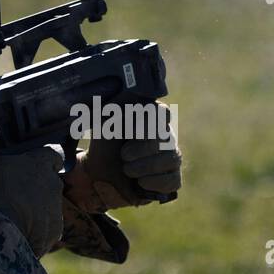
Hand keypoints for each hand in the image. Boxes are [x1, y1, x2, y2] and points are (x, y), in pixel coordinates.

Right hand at [0, 145, 64, 255]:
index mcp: (40, 162)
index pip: (51, 156)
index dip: (42, 163)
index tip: (33, 168)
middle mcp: (54, 183)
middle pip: (50, 182)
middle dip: (38, 188)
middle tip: (17, 196)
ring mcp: (56, 207)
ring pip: (49, 206)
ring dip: (36, 210)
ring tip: (13, 217)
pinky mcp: (55, 229)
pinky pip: (47, 227)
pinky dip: (36, 229)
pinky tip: (18, 231)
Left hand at [64, 104, 181, 212]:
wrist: (100, 175)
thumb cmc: (105, 146)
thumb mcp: (105, 122)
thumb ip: (115, 105)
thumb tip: (124, 91)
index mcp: (152, 118)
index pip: (161, 112)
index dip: (148, 122)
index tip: (130, 131)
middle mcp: (166, 136)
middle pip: (167, 137)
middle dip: (142, 149)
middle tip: (124, 155)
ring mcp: (171, 158)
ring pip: (172, 159)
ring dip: (145, 167)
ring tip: (127, 170)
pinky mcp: (171, 179)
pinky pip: (173, 180)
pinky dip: (155, 182)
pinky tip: (140, 182)